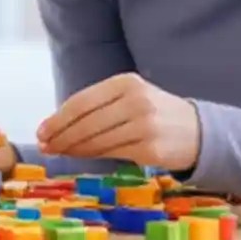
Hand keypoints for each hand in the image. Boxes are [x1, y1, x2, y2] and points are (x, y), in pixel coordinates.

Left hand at [36, 72, 200, 170]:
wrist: (198, 131)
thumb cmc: (155, 113)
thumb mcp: (130, 97)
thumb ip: (99, 106)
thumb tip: (57, 125)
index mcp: (126, 83)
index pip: (82, 101)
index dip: (58, 118)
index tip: (42, 131)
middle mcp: (136, 101)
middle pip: (86, 122)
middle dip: (61, 136)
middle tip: (45, 146)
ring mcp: (145, 126)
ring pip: (96, 141)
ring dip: (73, 149)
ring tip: (59, 152)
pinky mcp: (150, 150)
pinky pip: (111, 154)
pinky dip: (91, 156)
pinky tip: (81, 156)